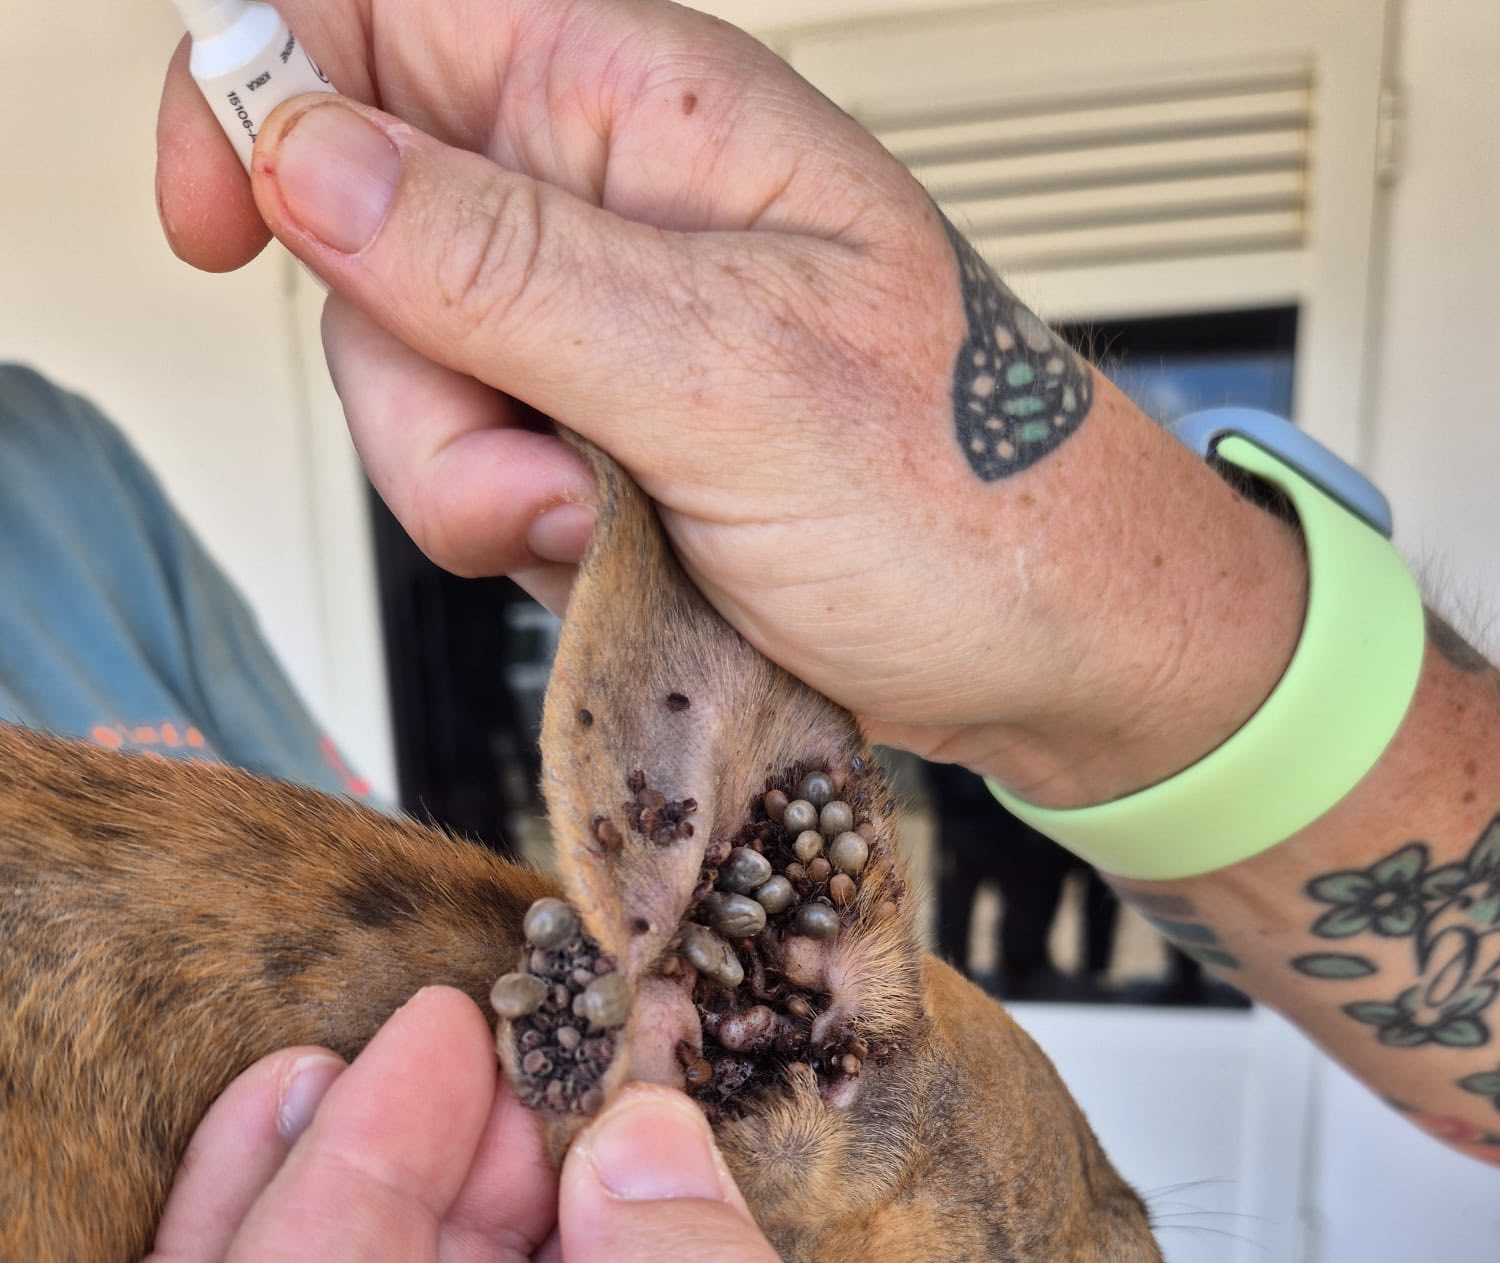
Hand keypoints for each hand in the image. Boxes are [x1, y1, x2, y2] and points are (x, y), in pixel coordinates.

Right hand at [155, 2, 1303, 804]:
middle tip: (549, 471)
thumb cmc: (972, 502)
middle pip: (366, 236)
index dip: (260, 84)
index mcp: (646, 110)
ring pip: (417, 380)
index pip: (379, 6)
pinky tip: (634, 562)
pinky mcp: (615, 433)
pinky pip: (485, 472)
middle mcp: (614, 199)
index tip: (219, 221)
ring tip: (619, 529)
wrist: (1065, 650)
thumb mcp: (728, 382)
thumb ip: (505, 269)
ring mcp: (610, 327)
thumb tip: (306, 157)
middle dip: (422, 391)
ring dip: (482, 488)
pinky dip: (531, 540)